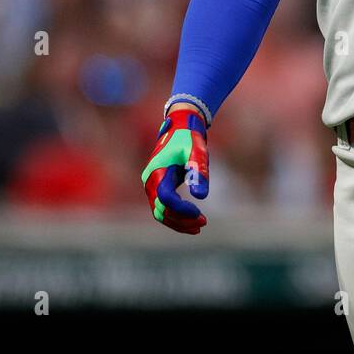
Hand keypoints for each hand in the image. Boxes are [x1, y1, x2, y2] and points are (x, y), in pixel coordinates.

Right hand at [140, 105, 209, 233]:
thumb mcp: (197, 153)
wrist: (180, 127)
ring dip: (178, 222)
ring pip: (160, 212)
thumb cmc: (189, 139)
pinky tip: (192, 220)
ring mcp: (151, 185)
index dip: (182, 209)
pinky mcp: (157, 187)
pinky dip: (175, 217)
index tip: (200, 213)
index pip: (166, 199)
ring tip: (199, 226)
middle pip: (161, 210)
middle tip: (203, 223)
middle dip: (181, 220)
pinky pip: (162, 208)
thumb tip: (201, 197)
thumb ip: (198, 172)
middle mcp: (150, 181)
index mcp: (157, 171)